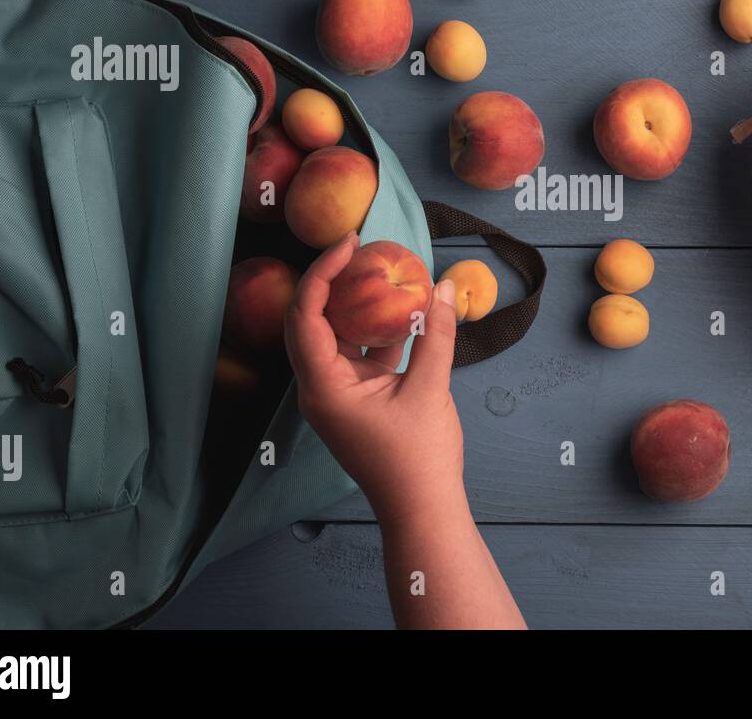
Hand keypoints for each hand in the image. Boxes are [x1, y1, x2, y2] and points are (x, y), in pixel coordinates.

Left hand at [284, 232, 463, 526]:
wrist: (422, 509)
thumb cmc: (419, 458)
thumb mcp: (431, 388)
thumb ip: (436, 335)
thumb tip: (445, 287)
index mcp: (323, 387)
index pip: (307, 315)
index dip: (323, 272)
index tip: (350, 243)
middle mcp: (319, 388)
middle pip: (310, 321)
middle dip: (332, 281)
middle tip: (359, 247)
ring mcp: (336, 394)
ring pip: (334, 335)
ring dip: (355, 303)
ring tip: (379, 267)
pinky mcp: (356, 399)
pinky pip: (358, 353)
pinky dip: (376, 329)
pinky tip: (401, 307)